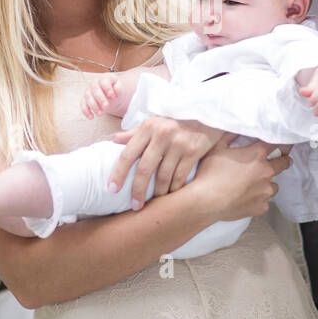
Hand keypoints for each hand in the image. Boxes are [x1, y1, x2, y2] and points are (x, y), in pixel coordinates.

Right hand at [80, 75, 122, 118]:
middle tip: (106, 107)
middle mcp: (94, 84)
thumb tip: (115, 89)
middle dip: (100, 99)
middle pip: (95, 90)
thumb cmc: (115, 91)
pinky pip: (82, 105)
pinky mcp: (84, 99)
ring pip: (88, 98)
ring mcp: (88, 91)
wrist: (110, 95)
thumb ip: (119, 88)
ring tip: (101, 114)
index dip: (108, 89)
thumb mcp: (120, 88)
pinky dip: (86, 111)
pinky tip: (91, 117)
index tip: (113, 96)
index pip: (104, 82)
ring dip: (94, 107)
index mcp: (104, 79)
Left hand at [108, 117, 224, 208]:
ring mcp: (179, 143)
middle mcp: (162, 135)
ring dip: (158, 192)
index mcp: (148, 127)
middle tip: (135, 205)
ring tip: (154, 200)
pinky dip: (174, 188)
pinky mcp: (193, 151)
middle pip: (145, 169)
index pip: (128, 154)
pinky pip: (180, 176)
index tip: (112, 189)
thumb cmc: (174, 121)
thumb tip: (113, 140)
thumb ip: (134, 133)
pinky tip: (171, 193)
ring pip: (164, 176)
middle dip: (138, 190)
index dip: (118, 173)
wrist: (206, 113)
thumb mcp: (153, 123)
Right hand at [190, 137, 291, 221]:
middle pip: (283, 163)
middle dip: (282, 160)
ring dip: (267, 183)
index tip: (282, 144)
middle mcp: (266, 172)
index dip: (280, 143)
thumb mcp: (217, 147)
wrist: (205, 201)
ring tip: (254, 185)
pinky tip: (246, 199)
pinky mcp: (261, 207)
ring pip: (274, 185)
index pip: (278, 144)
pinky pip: (264, 202)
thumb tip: (238, 129)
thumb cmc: (209, 173)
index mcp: (257, 154)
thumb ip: (230, 136)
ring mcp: (265, 191)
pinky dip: (258, 200)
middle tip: (280, 160)